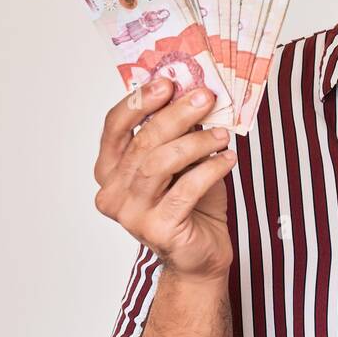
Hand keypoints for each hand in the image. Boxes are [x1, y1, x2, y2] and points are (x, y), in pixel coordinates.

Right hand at [93, 79, 235, 282]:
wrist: (201, 254)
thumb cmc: (191, 204)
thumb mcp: (182, 161)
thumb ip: (178, 132)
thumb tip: (192, 91)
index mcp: (110, 170)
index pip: (114, 127)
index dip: (139, 102)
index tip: (168, 83)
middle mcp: (112, 192)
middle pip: (143, 142)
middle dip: (176, 114)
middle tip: (205, 97)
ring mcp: (131, 214)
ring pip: (160, 164)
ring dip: (196, 142)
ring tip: (222, 134)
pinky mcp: (157, 229)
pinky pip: (185, 189)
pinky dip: (210, 170)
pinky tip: (227, 160)